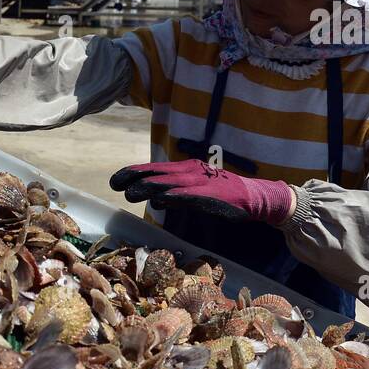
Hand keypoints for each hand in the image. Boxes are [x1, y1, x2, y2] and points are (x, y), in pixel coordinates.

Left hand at [109, 159, 295, 225]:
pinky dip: (174, 195)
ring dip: (149, 187)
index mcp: (184, 169)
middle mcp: (190, 171)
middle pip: (157, 173)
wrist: (254, 198)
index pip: (154, 168)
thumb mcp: (194, 193)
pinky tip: (161, 199)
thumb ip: (174, 194)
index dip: (134, 172)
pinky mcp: (210, 195)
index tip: (115, 180)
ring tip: (130, 192)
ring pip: (169, 182)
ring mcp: (200, 182)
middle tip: (114, 184)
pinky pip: (189, 194)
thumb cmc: (222, 196)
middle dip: (134, 178)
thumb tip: (155, 199)